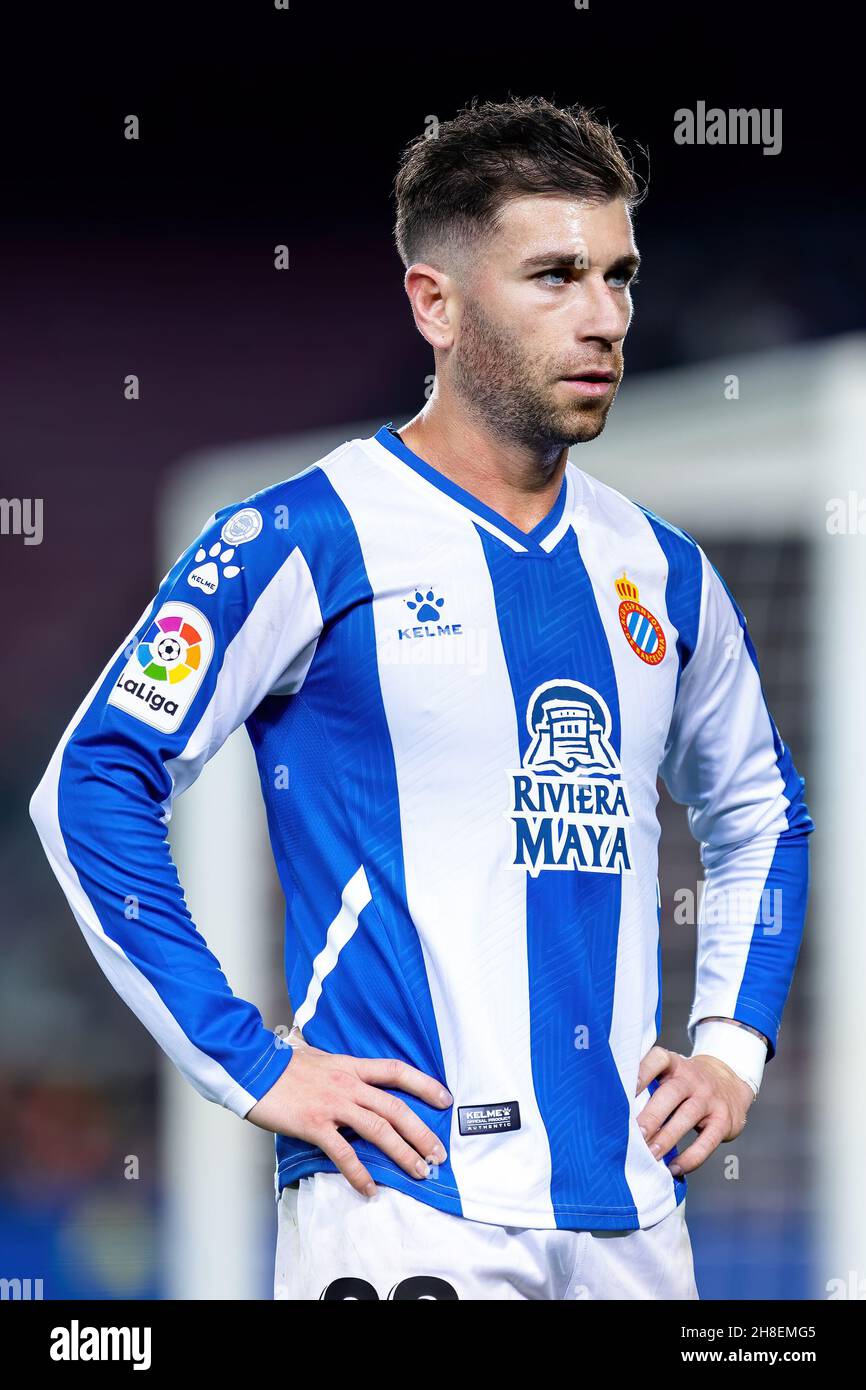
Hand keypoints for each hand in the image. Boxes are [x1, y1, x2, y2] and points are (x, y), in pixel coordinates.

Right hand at [246, 1031, 451, 1196]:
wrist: (251, 1067)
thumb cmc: (281, 1064)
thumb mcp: (317, 1057)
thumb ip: (336, 1067)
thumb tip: (345, 1070)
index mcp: (351, 1066)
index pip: (396, 1071)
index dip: (424, 1084)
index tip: (445, 1099)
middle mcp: (348, 1084)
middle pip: (395, 1107)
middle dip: (421, 1132)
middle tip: (438, 1153)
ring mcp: (333, 1105)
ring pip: (378, 1130)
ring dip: (403, 1153)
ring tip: (419, 1171)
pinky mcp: (315, 1124)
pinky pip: (343, 1153)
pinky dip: (359, 1173)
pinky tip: (370, 1189)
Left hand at [635, 1044, 754, 1176]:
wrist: (729, 1081)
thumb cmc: (687, 1083)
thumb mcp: (670, 1074)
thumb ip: (649, 1086)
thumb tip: (617, 1114)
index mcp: (674, 1063)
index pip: (658, 1060)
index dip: (641, 1073)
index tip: (623, 1091)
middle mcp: (692, 1078)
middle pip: (671, 1093)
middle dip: (651, 1116)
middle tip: (635, 1135)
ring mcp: (709, 1098)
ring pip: (687, 1116)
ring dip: (667, 1138)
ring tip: (650, 1155)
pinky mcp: (723, 1120)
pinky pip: (707, 1141)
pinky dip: (691, 1157)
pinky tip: (675, 1168)